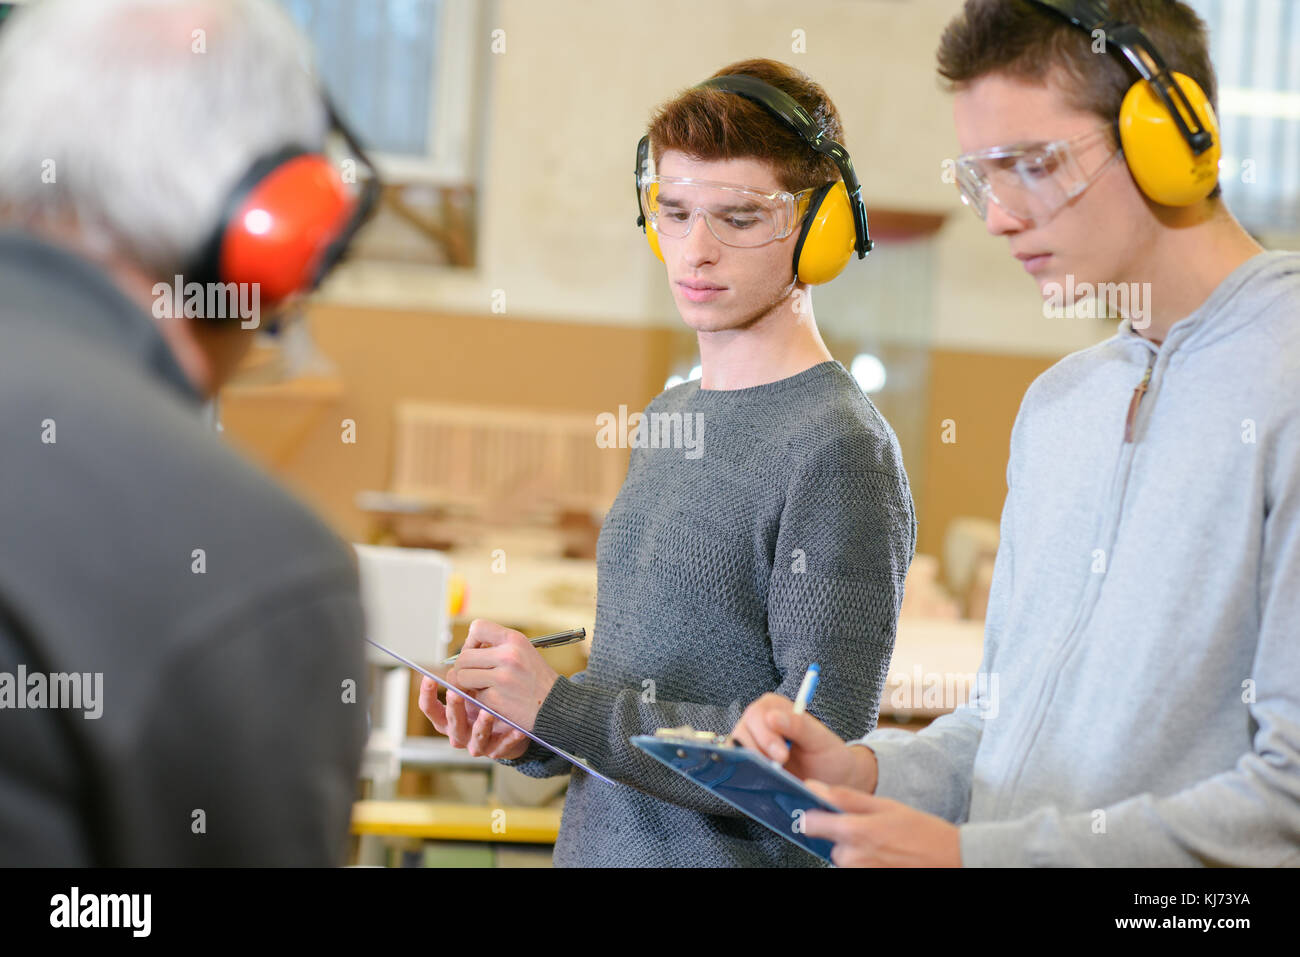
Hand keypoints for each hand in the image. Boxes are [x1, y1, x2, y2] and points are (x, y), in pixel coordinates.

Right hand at [417, 675, 528, 759]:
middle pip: (451, 722)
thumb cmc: (487, 705)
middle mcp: (459, 733)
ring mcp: (477, 744)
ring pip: (476, 737)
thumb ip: (465, 682)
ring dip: (481, 725)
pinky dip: (510, 738)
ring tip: (488, 712)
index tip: (429, 677)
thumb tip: (463, 657)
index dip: (426, 694)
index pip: (430, 709)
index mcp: (449, 718)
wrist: (509, 727)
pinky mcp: (497, 751)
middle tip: (455, 692)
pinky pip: (503, 745)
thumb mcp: (473, 693)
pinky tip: (517, 729)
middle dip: (453, 707)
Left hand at [446, 620, 559, 732]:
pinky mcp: (496, 699)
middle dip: (463, 668)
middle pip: (464, 656)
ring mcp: (502, 677)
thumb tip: (465, 651)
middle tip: (472, 676)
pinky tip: (493, 701)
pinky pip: (473, 696)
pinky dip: (479, 700)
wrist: (555, 706)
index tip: (475, 652)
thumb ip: (498, 647)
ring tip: (480, 688)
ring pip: (462, 676)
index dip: (470, 641)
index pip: (477, 628)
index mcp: (514, 639)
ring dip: (467, 685)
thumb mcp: (524, 652)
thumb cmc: (537, 680)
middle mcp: (508, 655)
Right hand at [730, 692, 876, 791]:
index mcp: (776, 708)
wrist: (833, 781)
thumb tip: (772, 717)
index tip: (782, 755)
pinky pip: (738, 767)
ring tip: (773, 776)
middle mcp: (759, 723)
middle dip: (759, 752)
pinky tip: (764, 782)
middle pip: (742, 732)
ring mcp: (751, 744)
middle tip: (779, 768)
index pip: (757, 714)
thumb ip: (799, 726)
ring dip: (753, 765)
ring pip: (736, 751)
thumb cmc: (828, 756)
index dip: (765, 735)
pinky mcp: (749, 765)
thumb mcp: (821, 740)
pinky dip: (747, 774)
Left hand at [802, 781, 961, 866]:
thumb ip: (845, 797)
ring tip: (883, 843)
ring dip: (855, 849)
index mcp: (854, 831)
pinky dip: (865, 861)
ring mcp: (859, 873)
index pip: (809, 823)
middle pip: (829, 842)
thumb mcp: (884, 804)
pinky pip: (855, 868)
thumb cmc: (922, 831)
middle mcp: (852, 858)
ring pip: (843, 857)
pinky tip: (885, 855)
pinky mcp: (866, 880)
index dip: (812, 814)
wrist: (951, 859)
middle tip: (870, 827)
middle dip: (842, 833)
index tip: (818, 810)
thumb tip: (814, 787)